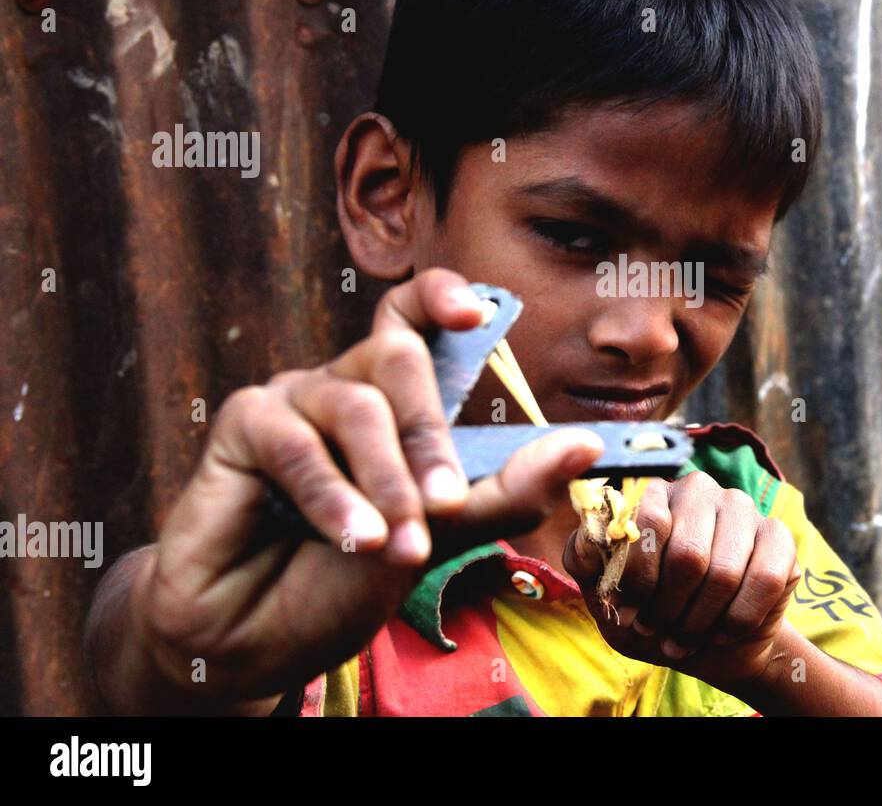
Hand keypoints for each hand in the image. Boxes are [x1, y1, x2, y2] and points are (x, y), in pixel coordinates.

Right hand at [118, 268, 603, 711]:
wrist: (263, 638)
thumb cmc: (348, 579)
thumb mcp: (443, 536)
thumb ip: (509, 490)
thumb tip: (587, 446)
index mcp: (393, 398)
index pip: (413, 316)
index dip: (441, 294)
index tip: (477, 314)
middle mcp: (344, 386)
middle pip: (398, 357)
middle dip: (431, 434)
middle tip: (446, 505)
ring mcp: (292, 399)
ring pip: (357, 404)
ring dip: (388, 482)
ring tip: (399, 545)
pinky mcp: (243, 426)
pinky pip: (297, 442)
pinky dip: (333, 497)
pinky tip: (355, 539)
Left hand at [563, 471, 800, 689]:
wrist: (709, 645)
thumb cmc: (650, 612)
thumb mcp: (605, 593)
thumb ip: (586, 559)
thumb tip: (588, 538)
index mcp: (653, 492)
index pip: (647, 520)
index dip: (638, 578)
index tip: (630, 612)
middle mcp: (698, 489)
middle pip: (688, 553)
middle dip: (670, 609)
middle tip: (660, 632)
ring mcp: (741, 507)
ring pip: (724, 572)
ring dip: (701, 621)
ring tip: (687, 637)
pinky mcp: (778, 536)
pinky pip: (763, 580)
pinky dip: (739, 619)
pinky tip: (725, 630)